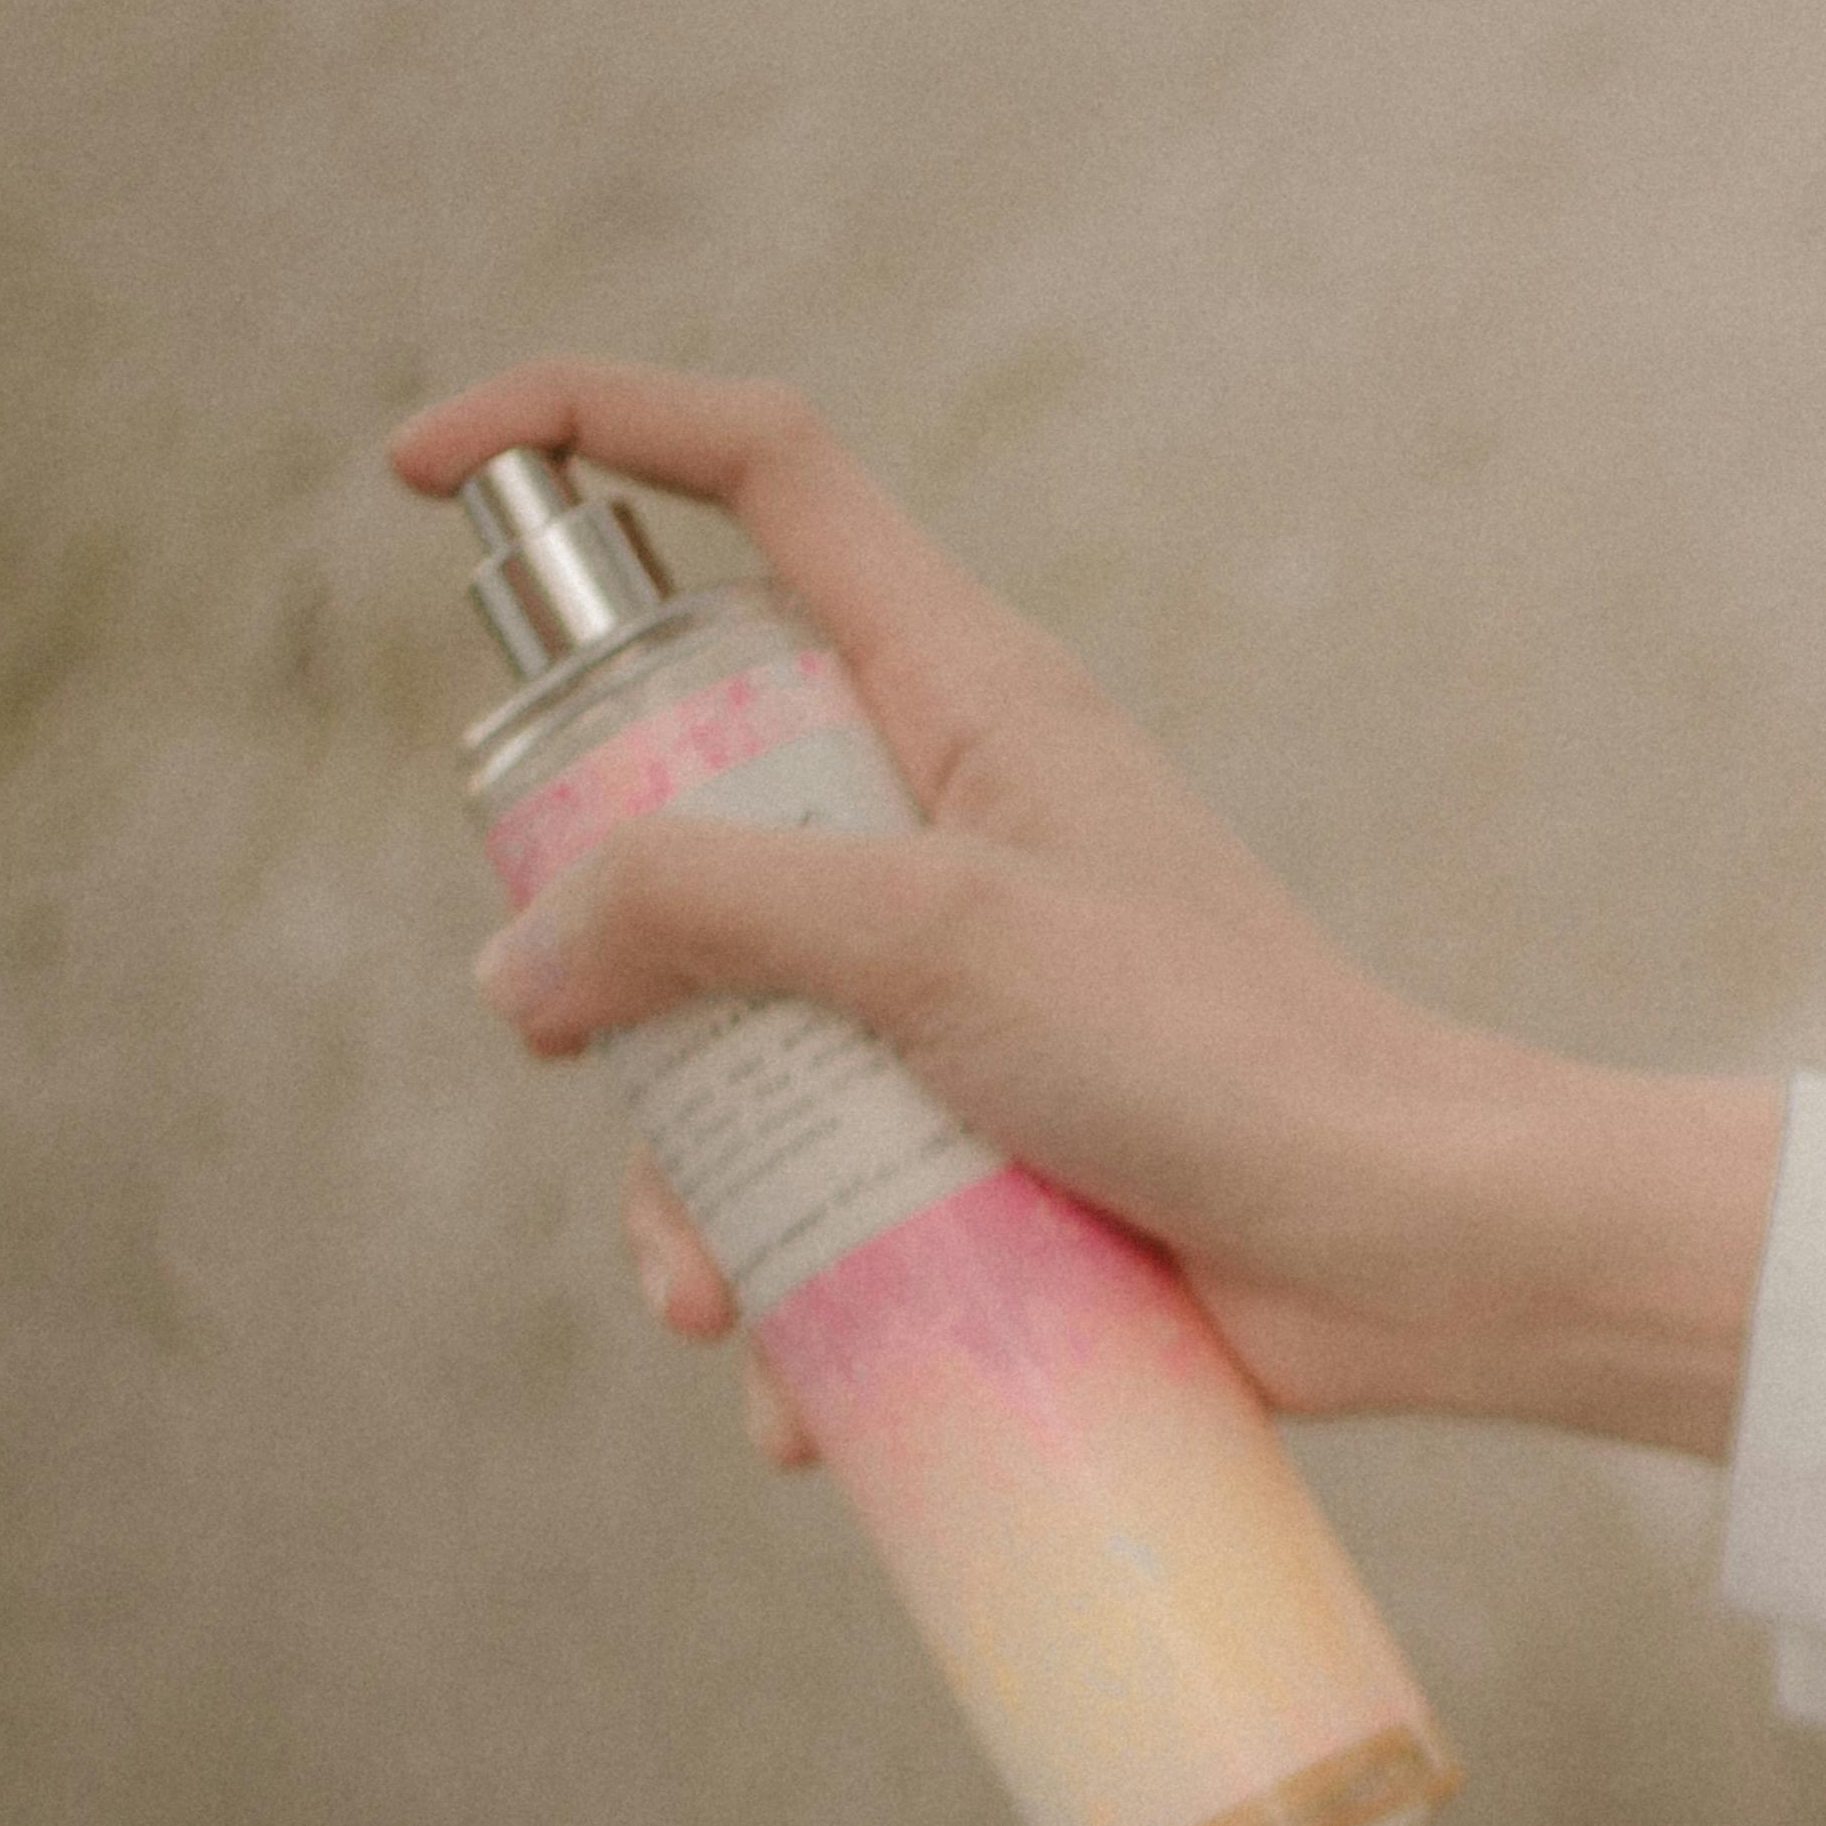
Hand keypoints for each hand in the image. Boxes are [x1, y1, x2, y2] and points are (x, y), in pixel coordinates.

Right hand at [386, 362, 1776, 1457]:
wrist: (1411, 1251)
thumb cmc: (1217, 1050)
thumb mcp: (934, 935)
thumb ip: (704, 909)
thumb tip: (523, 972)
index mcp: (965, 691)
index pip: (760, 478)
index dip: (586, 424)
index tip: (414, 467)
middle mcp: (952, 816)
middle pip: (685, 805)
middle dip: (601, 952)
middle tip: (580, 1049)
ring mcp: (964, 982)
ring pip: (730, 1034)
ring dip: (687, 1183)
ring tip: (711, 1301)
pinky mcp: (988, 1136)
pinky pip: (826, 1191)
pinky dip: (791, 1295)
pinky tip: (795, 1401)